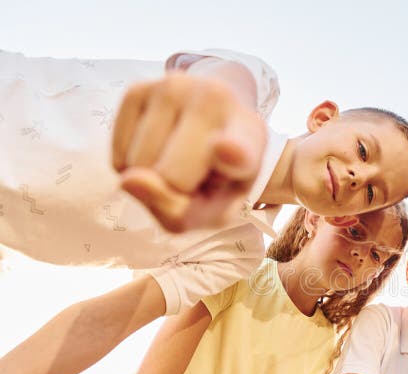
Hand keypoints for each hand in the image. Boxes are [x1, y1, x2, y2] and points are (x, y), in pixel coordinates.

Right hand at [112, 72, 266, 231]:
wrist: (215, 124)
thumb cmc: (219, 175)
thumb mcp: (215, 209)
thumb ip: (180, 212)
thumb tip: (127, 181)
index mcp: (249, 137)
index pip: (239, 149)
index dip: (233, 152)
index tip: (226, 149)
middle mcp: (214, 101)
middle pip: (170, 179)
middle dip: (176, 190)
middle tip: (198, 173)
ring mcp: (173, 87)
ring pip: (138, 167)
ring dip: (152, 176)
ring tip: (180, 158)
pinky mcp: (136, 89)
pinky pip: (118, 158)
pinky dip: (132, 166)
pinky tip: (158, 148)